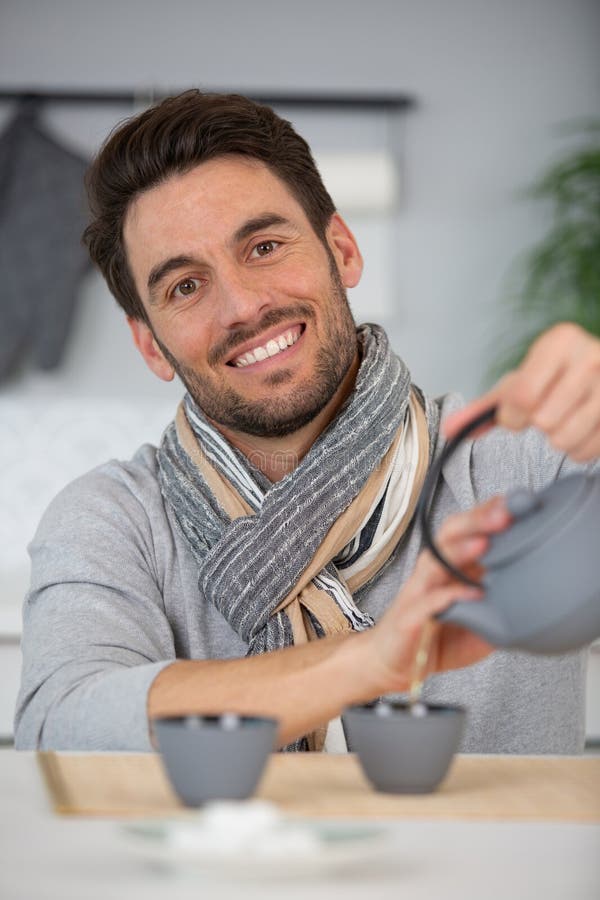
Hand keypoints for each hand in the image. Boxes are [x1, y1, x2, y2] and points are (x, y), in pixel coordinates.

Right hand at [367, 496, 511, 693]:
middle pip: (450, 535)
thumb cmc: (437, 637)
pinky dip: (448, 596)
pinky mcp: (409, 617)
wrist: (395, 665)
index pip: (467, 529)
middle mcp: (432, 572)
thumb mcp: (480, 623)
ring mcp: (418, 592)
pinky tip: (471, 594)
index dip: (487, 513)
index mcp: (450, 567)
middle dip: (477, 520)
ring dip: (459, 550)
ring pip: (435, 561)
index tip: (515, 503)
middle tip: (504, 515)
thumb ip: (503, 609)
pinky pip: (428, 602)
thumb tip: (538, 601)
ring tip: (484, 543)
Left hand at [443, 322, 599, 461]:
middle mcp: (591, 358)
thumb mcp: (519, 382)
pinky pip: (587, 451)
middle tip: (542, 414)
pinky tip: (578, 429)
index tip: (516, 412)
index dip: (512, 415)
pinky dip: (577, 449)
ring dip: (555, 439)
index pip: (522, 397)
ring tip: (560, 421)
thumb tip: (449, 428)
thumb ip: (483, 407)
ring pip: (565, 439)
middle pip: (543, 421)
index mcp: (560, 342)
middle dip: (535, 425)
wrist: (599, 373)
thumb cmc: (553, 378)